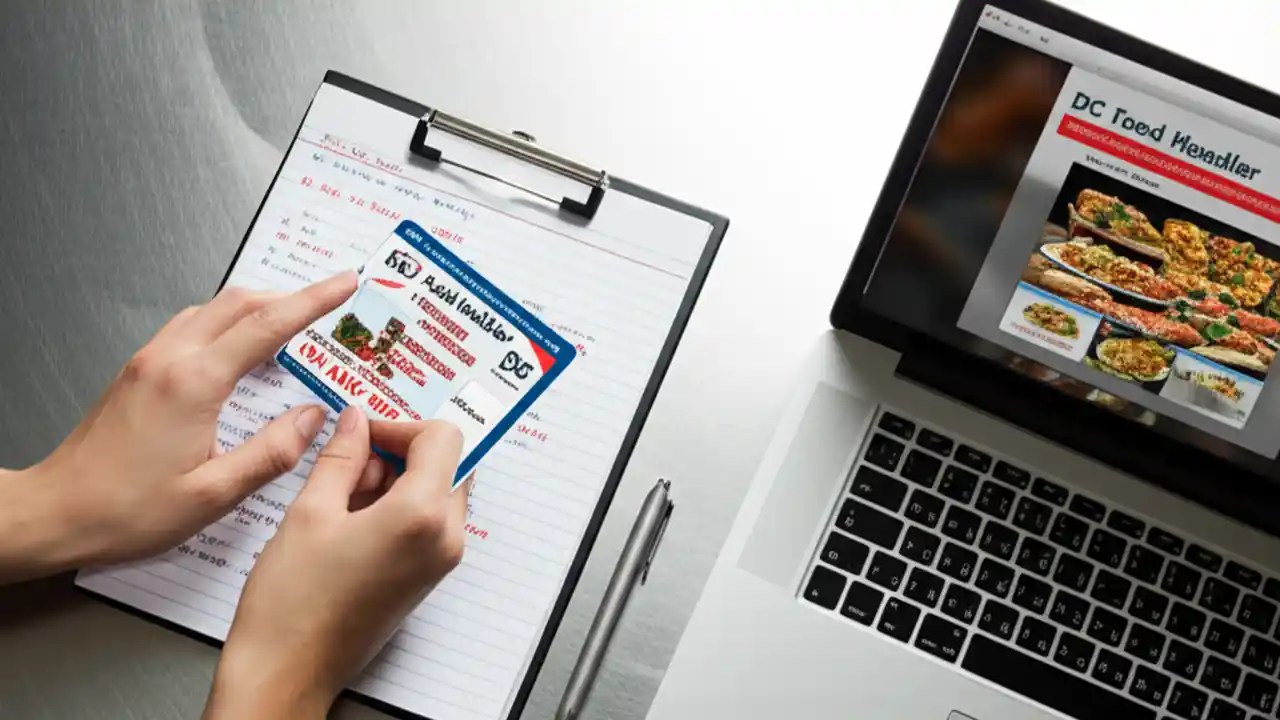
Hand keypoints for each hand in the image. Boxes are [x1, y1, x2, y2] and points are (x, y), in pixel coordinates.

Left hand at [0, 273, 357, 582]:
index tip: (344, 284)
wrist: (56, 512)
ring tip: (293, 323)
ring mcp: (149, 362)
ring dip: (257, 307)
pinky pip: (191, 328)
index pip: (267, 325)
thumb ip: (271, 452)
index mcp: (193, 383)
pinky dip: (227, 325)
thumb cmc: (126, 510)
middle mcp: (169, 360)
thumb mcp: (214, 494)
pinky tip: (241, 350)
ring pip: (213, 310)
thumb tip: (312, 419)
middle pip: (239, 303)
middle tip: (329, 300)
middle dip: (290, 295)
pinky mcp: (138, 373)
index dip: (313, 301)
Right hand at [204, 408, 468, 717]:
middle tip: (349, 463)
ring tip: (340, 497)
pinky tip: (349, 521)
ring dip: (396, 480)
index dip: (401, 425)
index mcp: (423, 516)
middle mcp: (445, 538)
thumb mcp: (310, 512)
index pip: (444, 437)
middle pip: (446, 463)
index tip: (364, 432)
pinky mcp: (427, 577)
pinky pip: (427, 522)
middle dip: (400, 452)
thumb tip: (355, 421)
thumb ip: (341, 456)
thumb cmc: (293, 603)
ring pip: (436, 491)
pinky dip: (397, 507)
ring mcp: (440, 561)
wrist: (288, 673)